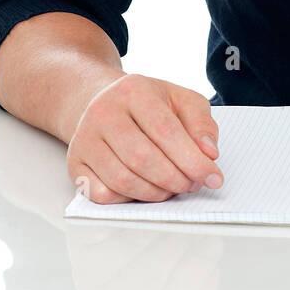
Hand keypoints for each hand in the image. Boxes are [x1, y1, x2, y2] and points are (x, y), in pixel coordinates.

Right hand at [66, 73, 222, 203]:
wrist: (104, 102)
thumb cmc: (148, 104)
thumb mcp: (180, 99)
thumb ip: (200, 122)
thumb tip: (208, 154)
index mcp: (133, 90)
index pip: (166, 131)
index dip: (193, 159)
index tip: (213, 177)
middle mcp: (103, 112)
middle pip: (143, 158)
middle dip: (175, 179)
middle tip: (193, 185)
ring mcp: (85, 139)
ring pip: (122, 180)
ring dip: (155, 193)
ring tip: (173, 187)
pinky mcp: (75, 163)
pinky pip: (103, 194)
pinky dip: (129, 199)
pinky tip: (146, 189)